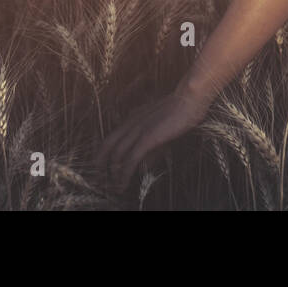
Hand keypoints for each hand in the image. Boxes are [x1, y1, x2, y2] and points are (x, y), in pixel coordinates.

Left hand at [94, 84, 212, 193]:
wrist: (188, 100)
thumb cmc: (178, 110)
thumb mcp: (158, 123)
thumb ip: (149, 136)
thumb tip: (144, 158)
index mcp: (132, 117)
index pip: (111, 136)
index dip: (103, 152)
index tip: (101, 164)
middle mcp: (130, 123)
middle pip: (108, 145)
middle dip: (101, 163)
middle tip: (99, 177)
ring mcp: (138, 130)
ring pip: (117, 154)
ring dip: (114, 173)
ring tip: (115, 187)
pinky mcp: (147, 138)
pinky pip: (131, 159)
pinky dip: (125, 173)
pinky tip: (123, 183)